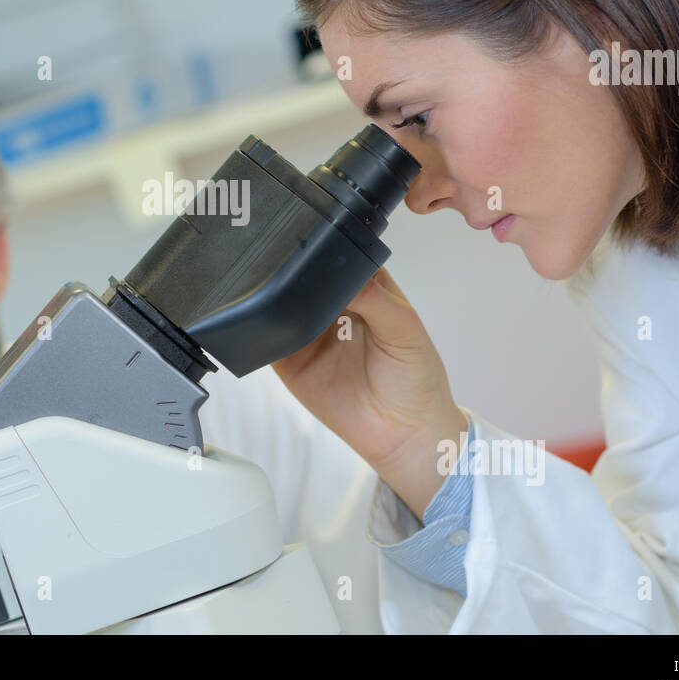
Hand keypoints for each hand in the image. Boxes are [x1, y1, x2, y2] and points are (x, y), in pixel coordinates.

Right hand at [271, 266, 467, 518]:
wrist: (403, 436)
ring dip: (274, 299)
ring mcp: (308, 331)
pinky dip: (261, 331)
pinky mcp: (288, 360)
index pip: (339, 255)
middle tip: (288, 269)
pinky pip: (267, 339)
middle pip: (303, 275)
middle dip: (293, 272)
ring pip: (281, 303)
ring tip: (277, 297)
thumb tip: (337, 272)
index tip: (313, 243)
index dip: (326, 248)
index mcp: (364, 286)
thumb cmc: (417, 378)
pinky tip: (267, 327)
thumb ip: (373, 297)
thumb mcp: (405, 328)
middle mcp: (333, 304)